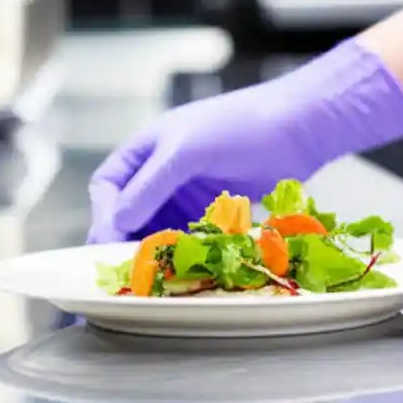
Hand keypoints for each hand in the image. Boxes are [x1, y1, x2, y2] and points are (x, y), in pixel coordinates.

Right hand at [88, 40, 402, 242]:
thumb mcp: (187, 150)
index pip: (109, 187)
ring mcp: (190, 195)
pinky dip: (185, 255)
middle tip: (127, 273)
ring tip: (154, 277)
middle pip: (130, 215)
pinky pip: (190, 240)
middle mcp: (163, 174)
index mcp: (147, 150)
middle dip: (126, 242)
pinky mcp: (216, 214)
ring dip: (156, 254)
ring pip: (160, 232)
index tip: (108, 243)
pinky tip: (185, 270)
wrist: (298, 128)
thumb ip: (151, 185)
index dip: (104, 215)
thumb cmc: (240, 125)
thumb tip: (116, 221)